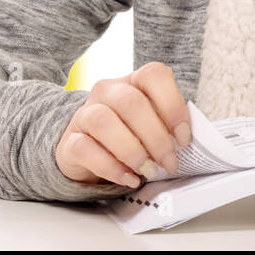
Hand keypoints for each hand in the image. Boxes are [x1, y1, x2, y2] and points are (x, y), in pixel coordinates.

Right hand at [54, 61, 192, 187]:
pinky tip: (129, 178)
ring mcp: (84, 113)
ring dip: (132, 151)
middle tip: (169, 163)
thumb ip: (167, 126)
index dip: (173, 106)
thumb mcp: (151, 124)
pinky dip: (111, 167)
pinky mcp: (70, 141)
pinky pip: (86, 149)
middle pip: (131, 103)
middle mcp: (107, 91)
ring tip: (148, 171)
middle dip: (156, 137)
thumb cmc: (129, 134)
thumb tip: (184, 143)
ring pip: (103, 121)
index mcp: (133, 82)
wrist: (88, 150)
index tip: (183, 138)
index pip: (153, 75)